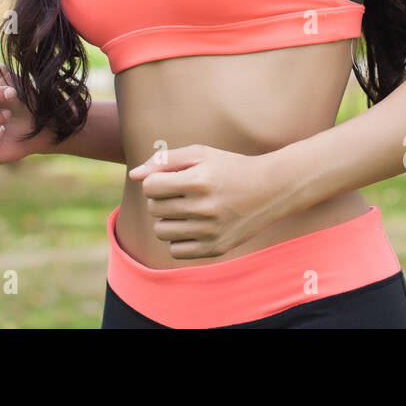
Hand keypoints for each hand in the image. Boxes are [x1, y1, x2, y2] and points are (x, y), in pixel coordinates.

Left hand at [127, 144, 280, 259]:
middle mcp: (204, 208)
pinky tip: (193, 225)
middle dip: (161, 199)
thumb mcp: (200, 154)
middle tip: (181, 193)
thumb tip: (134, 175)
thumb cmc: (230, 167)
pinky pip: (175, 251)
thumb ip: (164, 160)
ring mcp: (211, 231)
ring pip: (161, 231)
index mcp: (198, 180)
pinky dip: (178, 239)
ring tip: (186, 209)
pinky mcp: (216, 249)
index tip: (171, 179)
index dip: (156, 181)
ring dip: (167, 219)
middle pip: (154, 209)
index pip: (150, 187)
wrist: (271, 189)